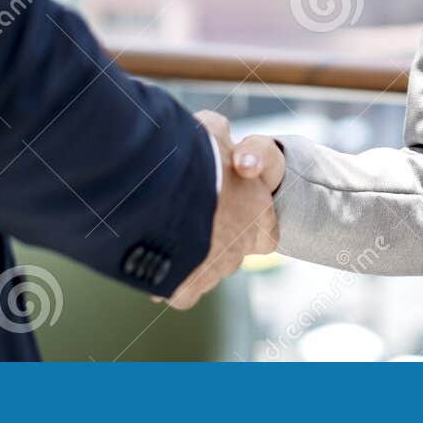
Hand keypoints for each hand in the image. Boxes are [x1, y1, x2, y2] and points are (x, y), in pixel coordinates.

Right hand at [162, 111, 279, 309]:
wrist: (161, 189)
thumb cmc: (193, 157)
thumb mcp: (211, 133)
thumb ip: (220, 135)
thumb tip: (218, 131)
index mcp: (257, 213)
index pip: (266, 233)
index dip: (248, 222)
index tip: (227, 212)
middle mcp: (242, 247)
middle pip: (232, 252)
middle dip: (214, 239)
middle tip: (186, 220)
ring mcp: (215, 271)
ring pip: (206, 272)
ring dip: (191, 258)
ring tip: (164, 236)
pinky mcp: (187, 289)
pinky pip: (181, 291)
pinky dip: (170, 283)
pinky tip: (155, 264)